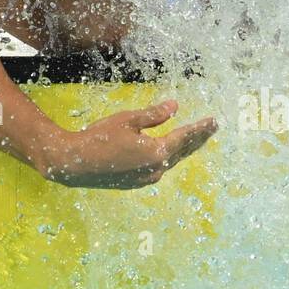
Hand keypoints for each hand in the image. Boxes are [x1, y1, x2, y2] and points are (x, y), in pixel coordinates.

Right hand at [37, 100, 216, 188]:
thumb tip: (175, 106)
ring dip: (183, 149)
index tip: (214, 121)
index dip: (200, 128)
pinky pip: (158, 167)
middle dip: (197, 139)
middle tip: (212, 129)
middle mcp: (156, 169)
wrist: (75, 164)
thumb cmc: (100, 136)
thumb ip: (154, 114)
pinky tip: (167, 153)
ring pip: (171, 161)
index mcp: (157, 152)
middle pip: (182, 151)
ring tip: (194, 140)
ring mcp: (146, 178)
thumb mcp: (128, 120)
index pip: (184, 137)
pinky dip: (168, 157)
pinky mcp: (135, 183)